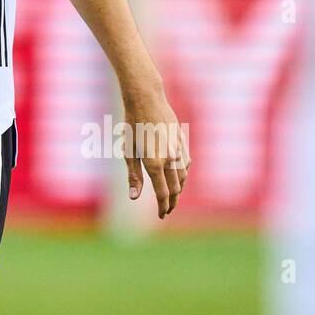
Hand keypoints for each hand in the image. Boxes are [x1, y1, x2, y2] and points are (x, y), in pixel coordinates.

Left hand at [122, 87, 189, 217]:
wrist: (146, 98)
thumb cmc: (132, 125)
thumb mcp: (128, 151)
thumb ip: (134, 176)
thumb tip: (134, 198)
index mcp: (154, 163)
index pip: (163, 193)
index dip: (163, 207)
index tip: (162, 215)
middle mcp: (169, 158)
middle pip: (176, 188)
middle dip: (172, 202)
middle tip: (167, 210)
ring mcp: (178, 149)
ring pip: (183, 177)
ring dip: (179, 189)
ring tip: (173, 196)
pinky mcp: (182, 141)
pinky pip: (186, 163)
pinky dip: (183, 174)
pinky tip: (178, 176)